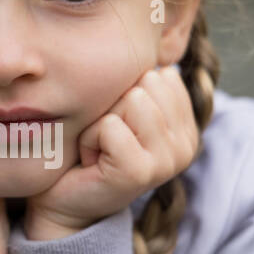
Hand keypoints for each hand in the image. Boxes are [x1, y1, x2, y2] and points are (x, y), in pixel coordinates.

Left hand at [23, 67, 198, 235]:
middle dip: (115, 105)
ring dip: (101, 121)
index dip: (128, 94)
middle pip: (147, 84)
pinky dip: (90, 138)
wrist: (66, 202)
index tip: (119, 128)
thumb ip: (145, 86)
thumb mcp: (124, 112)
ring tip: (100, 148)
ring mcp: (167, 161)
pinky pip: (110, 125)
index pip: (162, 76)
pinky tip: (92, 160)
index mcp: (187, 128)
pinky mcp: (139, 172)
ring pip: (131, 100)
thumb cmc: (93, 151)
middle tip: (107, 139)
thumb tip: (160, 51)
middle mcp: (186, 146)